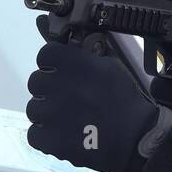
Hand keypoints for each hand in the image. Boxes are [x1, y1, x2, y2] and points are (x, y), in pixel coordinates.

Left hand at [26, 19, 160, 171]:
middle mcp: (60, 86)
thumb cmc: (126, 101)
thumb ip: (80, 54)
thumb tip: (49, 31)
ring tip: (70, 120)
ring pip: (34, 108)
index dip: (54, 64)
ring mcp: (52, 114)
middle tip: (70, 99)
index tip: (63, 73)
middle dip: (51, 89)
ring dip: (49, 113)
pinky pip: (35, 133)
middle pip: (36, 82)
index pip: (46, 55)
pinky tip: (65, 135)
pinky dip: (46, 136)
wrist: (137, 138)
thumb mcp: (109, 67)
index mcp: (76, 65)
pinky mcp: (50, 139)